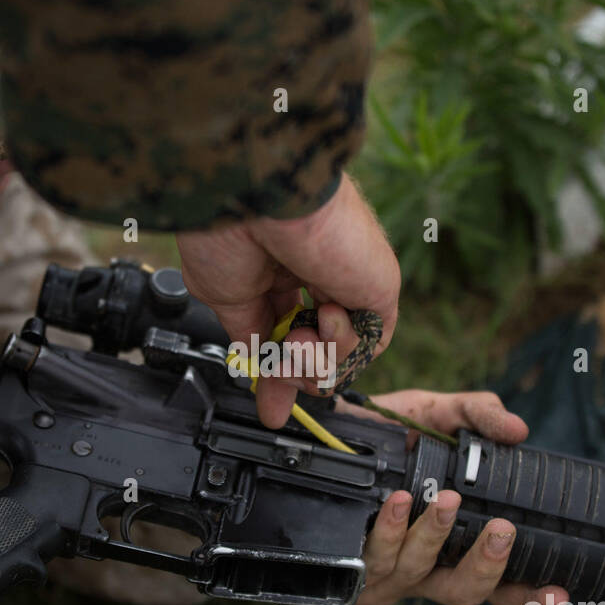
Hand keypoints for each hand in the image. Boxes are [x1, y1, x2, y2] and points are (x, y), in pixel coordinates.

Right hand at [176, 172, 399, 427]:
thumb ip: (249, 337)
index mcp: (277, 269)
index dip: (278, 374)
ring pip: (344, 353)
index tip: (270, 407)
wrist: (257, 197)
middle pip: (317, 351)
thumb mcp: (225, 296)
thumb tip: (259, 374)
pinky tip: (325, 315)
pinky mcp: (379, 286)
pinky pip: (371, 342)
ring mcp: (348, 281)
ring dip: (316, 362)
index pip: (284, 334)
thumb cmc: (229, 230)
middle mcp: (316, 274)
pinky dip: (344, 347)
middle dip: (296, 377)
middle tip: (279, 378)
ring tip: (297, 337)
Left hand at [339, 389, 568, 604]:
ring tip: (445, 501)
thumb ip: (478, 416)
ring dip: (432, 536)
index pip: (498, 585)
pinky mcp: (343, 561)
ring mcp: (380, 570)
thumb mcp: (438, 414)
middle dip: (485, 565)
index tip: (560, 593)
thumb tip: (518, 430)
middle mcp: (420, 568)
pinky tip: (396, 503)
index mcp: (453, 547)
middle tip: (502, 530)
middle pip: (461, 592)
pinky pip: (368, 555)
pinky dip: (386, 529)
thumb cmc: (389, 432)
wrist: (323, 426)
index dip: (529, 596)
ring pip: (413, 570)